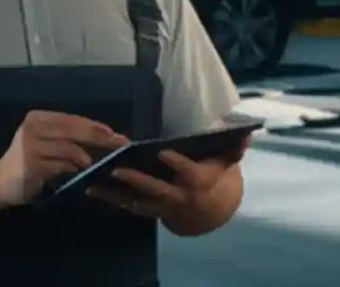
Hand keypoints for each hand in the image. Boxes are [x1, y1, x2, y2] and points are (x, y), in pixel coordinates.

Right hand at [0, 110, 128, 206]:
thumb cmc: (28, 162)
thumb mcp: (46, 143)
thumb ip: (68, 138)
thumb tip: (103, 138)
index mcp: (38, 118)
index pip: (73, 119)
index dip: (96, 127)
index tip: (116, 135)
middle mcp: (33, 127)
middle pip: (74, 129)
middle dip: (99, 137)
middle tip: (119, 145)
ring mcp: (30, 145)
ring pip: (69, 147)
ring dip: (86, 156)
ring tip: (98, 164)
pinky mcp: (31, 164)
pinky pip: (61, 165)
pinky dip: (74, 168)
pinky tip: (81, 172)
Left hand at [87, 134, 249, 219]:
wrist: (208, 208)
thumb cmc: (214, 172)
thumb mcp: (227, 159)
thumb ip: (235, 145)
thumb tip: (248, 130)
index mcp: (199, 181)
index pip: (189, 172)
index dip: (177, 163)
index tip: (162, 152)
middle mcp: (180, 197)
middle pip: (157, 190)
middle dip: (137, 180)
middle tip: (117, 168)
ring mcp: (162, 206)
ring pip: (137, 201)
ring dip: (115, 193)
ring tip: (94, 182)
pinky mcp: (149, 210)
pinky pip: (128, 206)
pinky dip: (110, 199)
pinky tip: (92, 188)